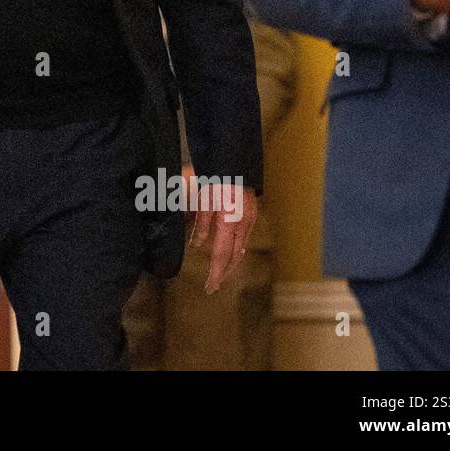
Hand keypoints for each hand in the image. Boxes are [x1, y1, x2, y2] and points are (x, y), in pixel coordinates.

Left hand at [188, 174, 257, 293]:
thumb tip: (197, 244)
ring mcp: (250, 219)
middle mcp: (243, 224)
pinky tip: (232, 252)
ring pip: (241, 248)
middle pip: (234, 257)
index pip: (221, 256)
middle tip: (213, 285)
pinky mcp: (252, 213)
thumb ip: (200, 225)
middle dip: (223, 272)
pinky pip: (244, 237)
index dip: (215, 274)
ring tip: (219, 272)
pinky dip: (236, 248)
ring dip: (230, 262)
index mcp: (229, 223)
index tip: (210, 288)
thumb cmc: (216, 178)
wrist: (235, 162)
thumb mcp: (203, 202)